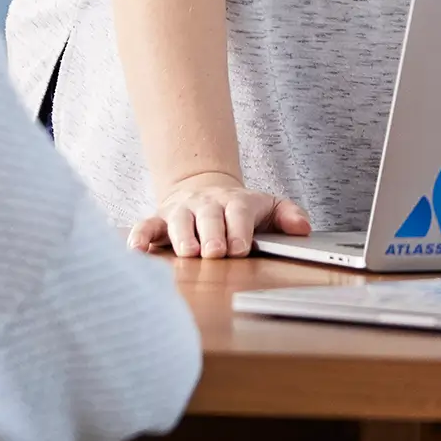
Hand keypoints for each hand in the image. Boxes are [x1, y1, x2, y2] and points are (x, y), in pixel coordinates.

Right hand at [129, 171, 311, 257]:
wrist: (203, 187)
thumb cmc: (237, 208)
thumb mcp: (267, 207)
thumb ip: (288, 215)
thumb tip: (303, 227)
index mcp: (234, 202)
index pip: (238, 213)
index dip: (239, 230)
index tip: (240, 247)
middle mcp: (206, 204)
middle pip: (209, 216)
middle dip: (212, 234)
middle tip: (215, 253)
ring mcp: (181, 211)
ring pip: (179, 221)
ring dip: (182, 237)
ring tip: (188, 253)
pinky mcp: (160, 219)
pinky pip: (147, 225)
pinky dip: (140, 236)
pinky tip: (137, 249)